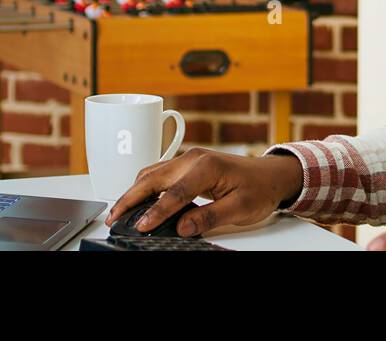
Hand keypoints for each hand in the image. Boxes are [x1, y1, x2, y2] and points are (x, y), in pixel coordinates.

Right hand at [104, 147, 302, 236]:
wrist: (271, 175)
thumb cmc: (259, 188)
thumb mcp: (240, 208)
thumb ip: (210, 216)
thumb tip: (183, 227)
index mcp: (207, 166)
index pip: (174, 192)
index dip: (156, 212)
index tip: (142, 226)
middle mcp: (193, 158)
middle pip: (153, 178)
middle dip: (131, 198)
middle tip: (115, 218)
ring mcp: (188, 159)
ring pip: (152, 173)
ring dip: (134, 191)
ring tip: (120, 212)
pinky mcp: (187, 164)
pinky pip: (159, 173)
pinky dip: (145, 187)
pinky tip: (137, 200)